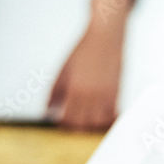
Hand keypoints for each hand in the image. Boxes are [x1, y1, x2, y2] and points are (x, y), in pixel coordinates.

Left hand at [48, 0, 132, 129]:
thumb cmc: (83, 49)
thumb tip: (47, 111)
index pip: (67, 118)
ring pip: (98, 123)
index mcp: (75, 88)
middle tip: (73, 124)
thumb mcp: (63, 69)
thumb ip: (54, 92)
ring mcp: (105, 95)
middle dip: (76, 128)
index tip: (60, 123)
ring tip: (87, 122)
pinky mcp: (116, 92)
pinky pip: (112, 115)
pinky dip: (106, 120)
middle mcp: (90, 94)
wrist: (106, 36)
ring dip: (92, 126)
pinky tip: (102, 118)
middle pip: (82, 124)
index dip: (62, 124)